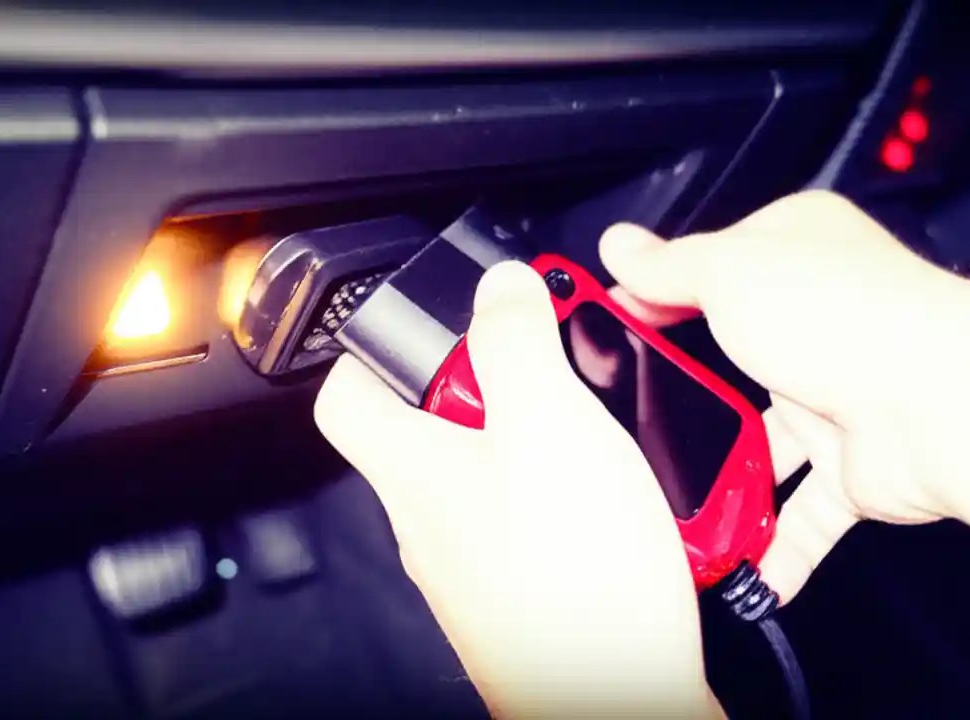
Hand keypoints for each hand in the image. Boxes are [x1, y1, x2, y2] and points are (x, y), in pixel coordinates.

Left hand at [315, 262, 721, 718]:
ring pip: (491, 470)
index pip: (346, 393)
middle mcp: (433, 518)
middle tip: (550, 365)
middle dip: (491, 383)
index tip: (433, 320)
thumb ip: (515, 343)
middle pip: (433, 426)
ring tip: (596, 424)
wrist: (623, 700)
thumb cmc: (575, 586)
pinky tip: (617, 492)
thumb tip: (497, 287)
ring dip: (539, 434)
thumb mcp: (547, 424)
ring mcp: (478, 561)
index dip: (376, 343)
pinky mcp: (527, 590)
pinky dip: (569, 489)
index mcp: (413, 469)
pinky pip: (535, 516)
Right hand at [601, 190, 969, 636]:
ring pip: (763, 446)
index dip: (655, 297)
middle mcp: (819, 322)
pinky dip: (772, 548)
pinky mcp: (854, 466)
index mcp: (793, 255)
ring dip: (722, 478)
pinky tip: (735, 566)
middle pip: (733, 362)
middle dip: (687, 395)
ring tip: (668, 499)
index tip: (608, 322)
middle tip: (629, 419)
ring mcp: (837, 394)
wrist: (942, 404)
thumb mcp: (729, 269)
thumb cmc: (851, 317)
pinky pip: (803, 514)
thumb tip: (621, 245)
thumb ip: (669, 266)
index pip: (710, 271)